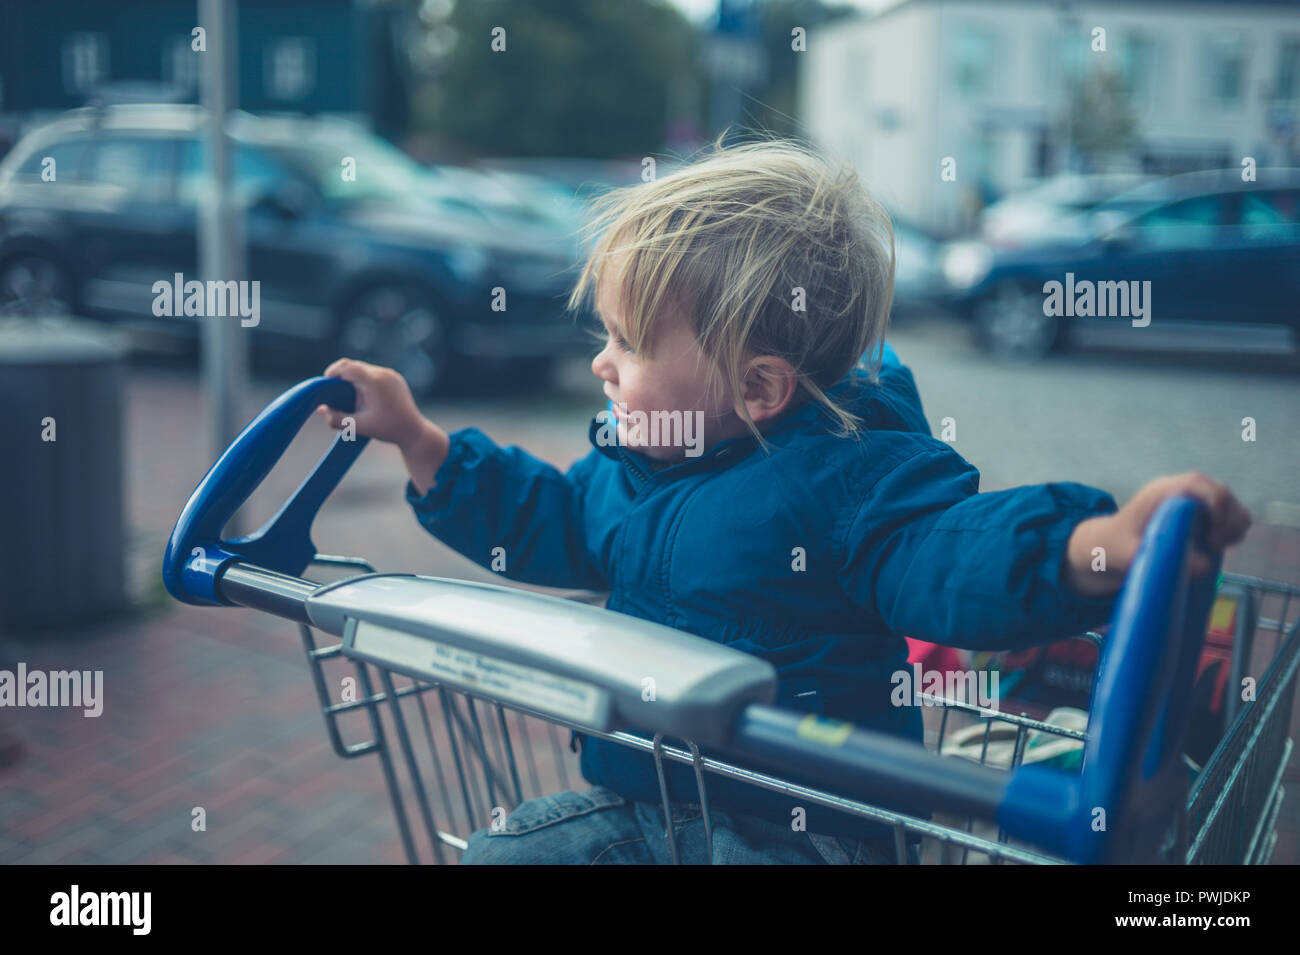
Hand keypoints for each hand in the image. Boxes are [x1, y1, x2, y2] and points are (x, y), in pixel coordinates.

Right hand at [318, 357, 429, 449]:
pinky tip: (361, 396)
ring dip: (353, 378)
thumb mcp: (359, 426)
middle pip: (355, 366)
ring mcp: (392, 375)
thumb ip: (337, 419)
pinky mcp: (395, 379)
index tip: (324, 384)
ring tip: (347, 396)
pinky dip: (364, 381)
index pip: (347, 367)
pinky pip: (374, 374)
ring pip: (364, 369)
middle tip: (332, 392)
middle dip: (341, 376)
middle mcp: (384, 373)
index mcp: (375, 381)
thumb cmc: (388, 429)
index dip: (333, 372)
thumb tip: (320, 409)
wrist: (414, 432)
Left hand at [1066, 472, 1251, 595]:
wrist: (1108, 548)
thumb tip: (1205, 565)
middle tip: (1215, 546)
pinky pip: (1228, 517)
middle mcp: (1180, 492)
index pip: (1198, 483)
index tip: (1213, 535)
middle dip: (1228, 519)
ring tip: (1215, 547)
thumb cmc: (1114, 546)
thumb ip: (1161, 556)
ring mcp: (1192, 503)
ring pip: (1230, 505)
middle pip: (1221, 492)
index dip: (1215, 503)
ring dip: (1232, 526)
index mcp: (1162, 492)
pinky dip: (1231, 531)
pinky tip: (1217, 547)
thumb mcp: (1129, 554)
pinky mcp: (1199, 517)